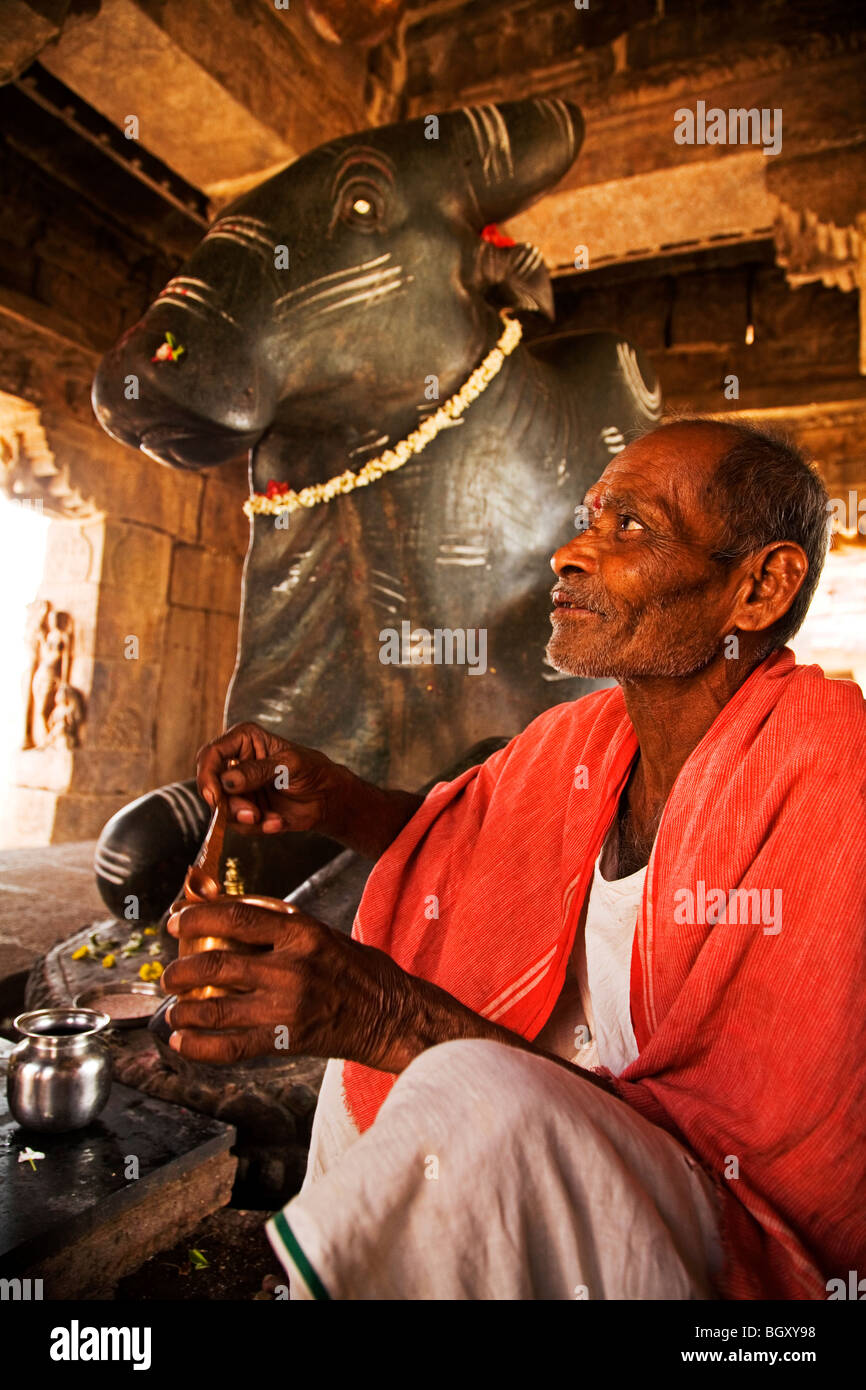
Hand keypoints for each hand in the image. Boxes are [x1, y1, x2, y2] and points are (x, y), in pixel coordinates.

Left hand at [161, 897, 424, 1069]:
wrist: (389, 1013)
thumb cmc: (354, 970)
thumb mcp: (320, 933)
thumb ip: (277, 927)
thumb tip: (225, 918)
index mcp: (301, 933)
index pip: (236, 918)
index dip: (197, 918)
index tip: (175, 923)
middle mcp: (291, 968)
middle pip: (216, 965)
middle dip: (180, 971)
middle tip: (170, 974)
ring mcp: (287, 1006)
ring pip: (216, 1008)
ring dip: (183, 1009)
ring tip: (174, 1009)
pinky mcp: (286, 1039)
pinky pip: (231, 1046)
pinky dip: (199, 1046)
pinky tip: (183, 1041)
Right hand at [195, 720, 423, 858]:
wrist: (328, 798)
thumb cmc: (313, 771)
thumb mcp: (289, 765)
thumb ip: (257, 771)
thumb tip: (226, 781)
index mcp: (243, 740)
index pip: (211, 755)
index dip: (207, 776)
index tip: (214, 798)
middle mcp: (235, 762)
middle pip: (211, 786)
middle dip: (229, 806)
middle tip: (252, 814)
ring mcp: (238, 788)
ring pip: (221, 809)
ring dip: (246, 819)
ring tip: (273, 819)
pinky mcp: (244, 809)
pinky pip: (238, 824)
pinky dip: (257, 827)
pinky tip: (278, 822)